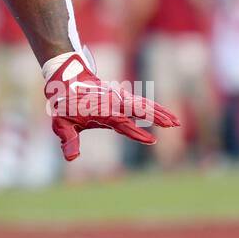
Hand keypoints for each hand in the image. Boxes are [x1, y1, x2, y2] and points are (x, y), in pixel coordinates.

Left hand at [42, 51, 180, 161]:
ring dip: (160, 112)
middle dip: (156, 116)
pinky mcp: (122, 96)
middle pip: (139, 109)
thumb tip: (71, 157)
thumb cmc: (65, 105)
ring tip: (176, 122)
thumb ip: (68, 140)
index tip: (151, 140)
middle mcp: (113, 103)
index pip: (122, 123)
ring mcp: (119, 98)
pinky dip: (155, 107)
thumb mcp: (62, 124)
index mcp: (102, 111)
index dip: (136, 132)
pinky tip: (166, 115)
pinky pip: (141, 102)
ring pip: (143, 104)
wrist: (67, 80)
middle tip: (174, 124)